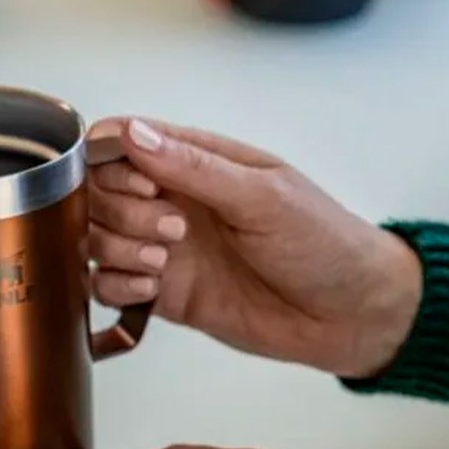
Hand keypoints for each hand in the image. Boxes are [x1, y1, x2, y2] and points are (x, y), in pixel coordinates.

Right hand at [85, 117, 420, 378]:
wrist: (351, 315)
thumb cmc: (324, 242)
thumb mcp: (265, 195)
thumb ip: (195, 166)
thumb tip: (133, 133)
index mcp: (197, 160)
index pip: (121, 141)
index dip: (112, 161)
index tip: (143, 185)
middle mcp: (172, 200)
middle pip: (99, 191)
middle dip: (119, 210)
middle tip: (171, 229)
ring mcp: (163, 247)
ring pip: (97, 236)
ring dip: (116, 247)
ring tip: (162, 262)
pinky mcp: (163, 293)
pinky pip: (108, 284)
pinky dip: (115, 285)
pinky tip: (152, 288)